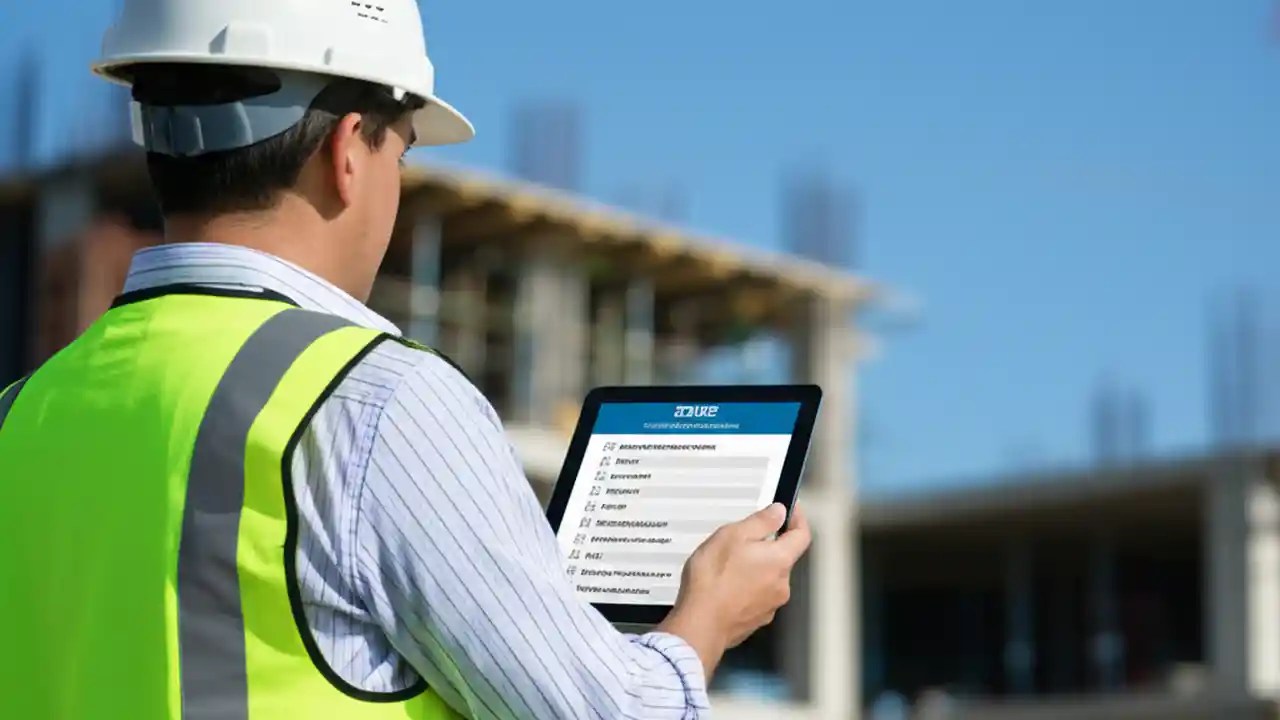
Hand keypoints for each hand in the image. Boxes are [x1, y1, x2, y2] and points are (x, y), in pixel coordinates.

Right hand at [657, 503, 811, 677]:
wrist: (699, 624)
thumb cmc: (712, 581)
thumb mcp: (733, 535)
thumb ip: (760, 522)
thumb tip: (778, 512)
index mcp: (779, 560)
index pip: (802, 535)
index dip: (797, 519)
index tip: (790, 510)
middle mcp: (781, 585)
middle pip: (783, 558)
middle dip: (767, 546)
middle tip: (742, 540)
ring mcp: (769, 605)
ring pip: (768, 578)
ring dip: (754, 569)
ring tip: (725, 566)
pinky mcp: (755, 620)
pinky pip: (756, 597)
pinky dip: (745, 589)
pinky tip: (724, 587)